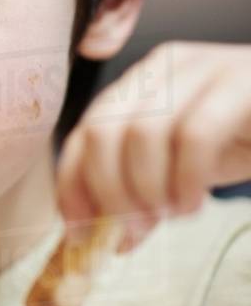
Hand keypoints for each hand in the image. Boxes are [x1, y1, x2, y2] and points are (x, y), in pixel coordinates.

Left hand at [56, 41, 250, 250]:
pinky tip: (194, 202)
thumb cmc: (247, 140)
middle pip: (102, 130)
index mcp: (139, 85)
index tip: (78, 231)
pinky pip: (194, 134)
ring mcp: (204, 67)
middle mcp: (164, 68)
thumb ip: (143, 195)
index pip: (82, 132)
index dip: (72, 185)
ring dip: (148, 188)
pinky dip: (185, 179)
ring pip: (142, 132)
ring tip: (173, 213)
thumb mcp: (183, 171)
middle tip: (130, 230)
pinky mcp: (243, 80)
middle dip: (108, 191)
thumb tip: (102, 238)